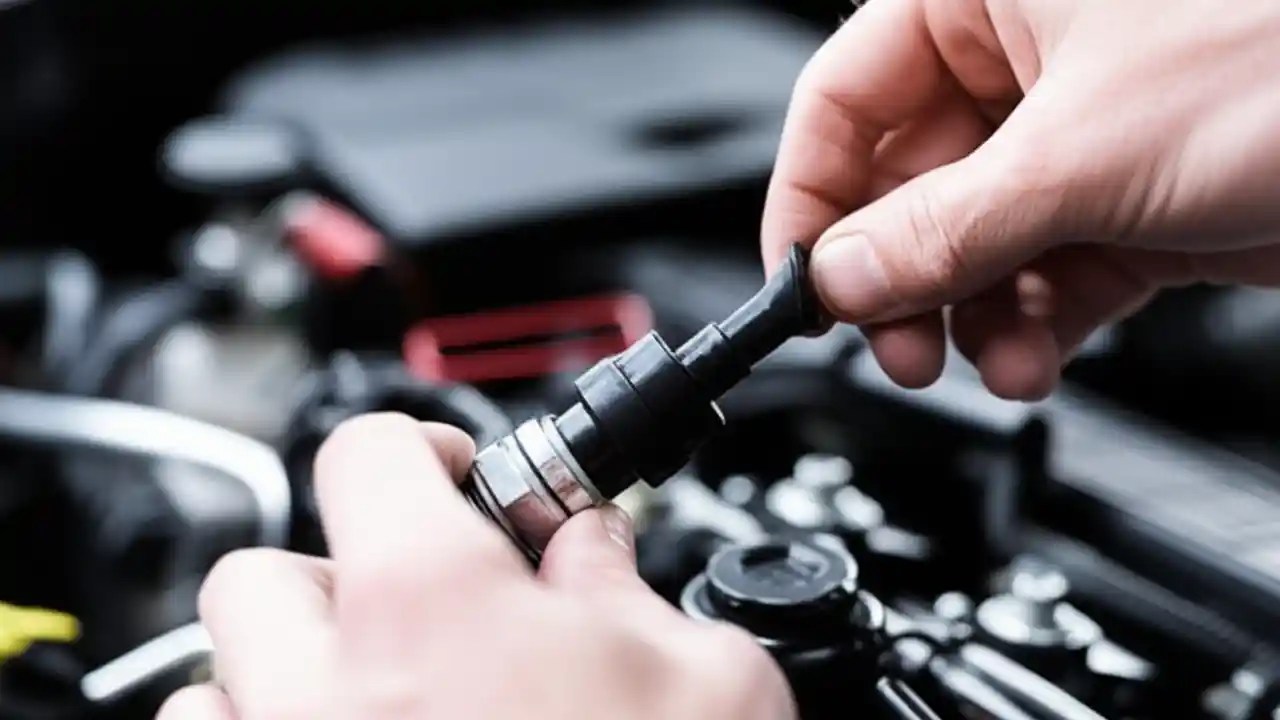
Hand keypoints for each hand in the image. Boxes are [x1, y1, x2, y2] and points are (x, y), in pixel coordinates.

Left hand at [156, 413, 793, 719]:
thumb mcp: (706, 682)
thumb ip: (631, 586)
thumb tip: (592, 548)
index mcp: (432, 604)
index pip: (369, 453)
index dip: (420, 452)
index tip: (456, 479)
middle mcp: (323, 688)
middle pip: (267, 572)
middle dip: (344, 577)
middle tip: (427, 616)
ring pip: (218, 682)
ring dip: (289, 677)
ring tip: (383, 706)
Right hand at [762, 0, 1279, 398]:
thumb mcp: (1083, 154)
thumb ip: (939, 227)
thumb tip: (838, 276)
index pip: (845, 99)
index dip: (809, 199)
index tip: (800, 284)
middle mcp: (1026, 57)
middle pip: (906, 183)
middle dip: (897, 278)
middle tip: (892, 345)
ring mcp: (1083, 130)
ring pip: (975, 240)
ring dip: (968, 316)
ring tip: (979, 364)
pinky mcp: (1134, 194)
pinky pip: (1046, 268)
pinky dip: (1034, 325)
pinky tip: (1035, 360)